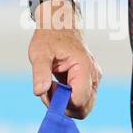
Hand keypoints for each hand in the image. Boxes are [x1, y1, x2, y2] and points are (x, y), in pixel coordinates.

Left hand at [28, 0, 100, 118]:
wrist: (59, 24)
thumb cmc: (49, 36)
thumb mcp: (39, 52)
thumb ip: (40, 73)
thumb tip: (39, 92)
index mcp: (84, 68)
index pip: (79, 101)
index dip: (61, 103)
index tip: (47, 90)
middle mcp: (93, 77)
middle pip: (84, 108)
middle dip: (64, 106)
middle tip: (48, 89)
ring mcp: (93, 80)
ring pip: (82, 106)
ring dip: (64, 102)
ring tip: (51, 84)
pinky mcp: (88, 82)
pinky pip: (80, 99)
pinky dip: (66, 97)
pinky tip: (56, 84)